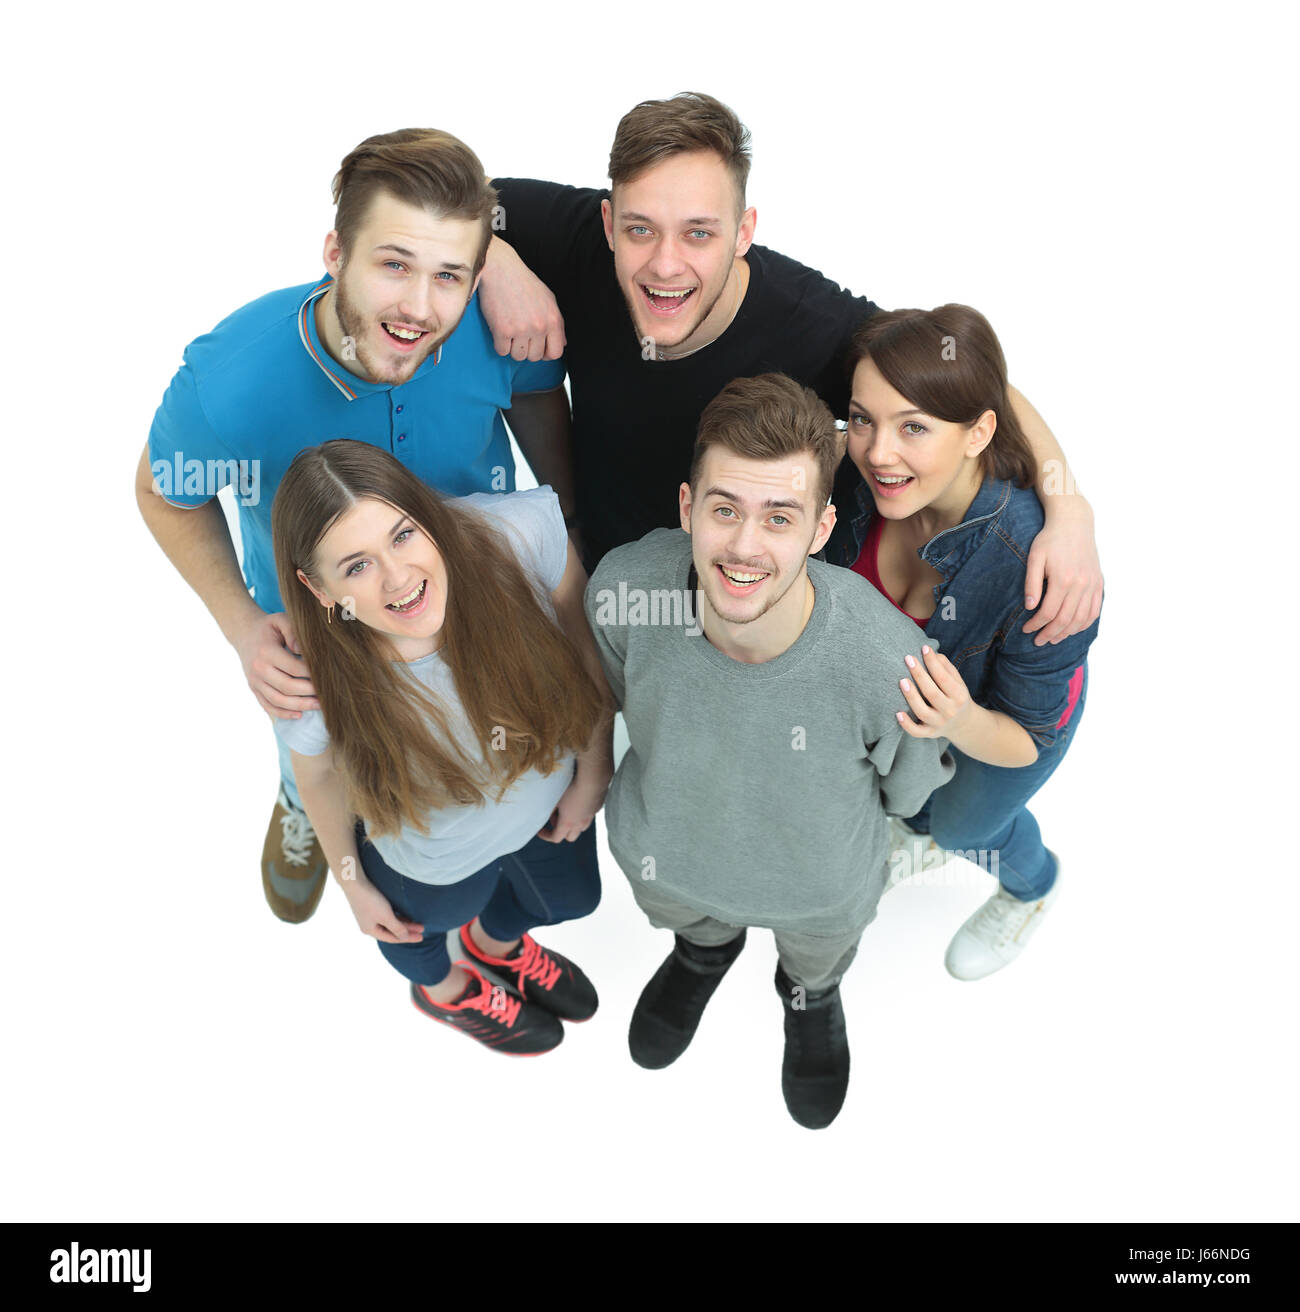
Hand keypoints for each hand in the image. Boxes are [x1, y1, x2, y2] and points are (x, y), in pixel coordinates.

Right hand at [233, 611, 318, 718]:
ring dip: (300, 705)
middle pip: (287, 686)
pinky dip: (283, 713)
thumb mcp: (281, 620)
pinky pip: (268, 706)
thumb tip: (303, 650)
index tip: (327, 676)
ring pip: (278, 700)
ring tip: (319, 705)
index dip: (312, 674)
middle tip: (328, 693)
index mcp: (266, 652)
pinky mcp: (254, 689)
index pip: (294, 667)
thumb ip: (293, 632)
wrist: (245, 633)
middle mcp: (258, 669)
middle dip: (310, 692)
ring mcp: (254, 681)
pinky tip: (299, 714)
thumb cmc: (270, 627)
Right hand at [341, 877, 423, 944]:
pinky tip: (406, 915)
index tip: (421, 937)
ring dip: (404, 923)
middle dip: (408, 930)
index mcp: (370, 930)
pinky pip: (387, 915)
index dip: (407, 938)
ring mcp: (369, 915)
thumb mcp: (386, 916)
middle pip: (392, 930)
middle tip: (423, 929)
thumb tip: (404, 938)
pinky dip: (397, 916)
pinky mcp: (371, 906)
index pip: (392, 938)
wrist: (355, 882)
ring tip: (417, 922)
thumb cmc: (370, 900)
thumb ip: (396, 928)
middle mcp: (369, 925)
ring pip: (390, 922)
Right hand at [478, 236, 565, 360]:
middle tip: (519, 335)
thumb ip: (557, 323)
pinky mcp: (502, 330)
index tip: (537, 348)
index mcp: (553, 320)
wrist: (500, 268)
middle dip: (527, 349)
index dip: (545, 353)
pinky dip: (499, 344)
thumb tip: (563, 344)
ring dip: (512, 348)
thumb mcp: (548, 299)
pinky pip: (502, 351)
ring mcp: (521, 329)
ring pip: (518, 356)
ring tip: (510, 331)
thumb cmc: (524, 282)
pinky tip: (500, 329)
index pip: (555, 353)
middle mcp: (539, 326)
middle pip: (535, 357)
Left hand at [537, 766, 609, 841]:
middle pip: (570, 837)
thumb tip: (549, 813)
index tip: (540, 830)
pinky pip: (588, 817)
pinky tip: (578, 802)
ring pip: (581, 828)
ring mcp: (590, 817)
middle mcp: (580, 824)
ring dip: (573, 824)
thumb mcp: (555, 799)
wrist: (592, 780)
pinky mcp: (596, 809)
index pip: (555, 838)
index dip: (546, 836)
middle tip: (555, 818)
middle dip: (561, 832)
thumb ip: (551, 809)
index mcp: (567, 823)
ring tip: (567, 810)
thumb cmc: (571, 788)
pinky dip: (582, 814)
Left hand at [897, 646, 973, 739]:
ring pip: (923, 712)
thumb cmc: (955, 696)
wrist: (963, 724)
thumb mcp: (957, 681)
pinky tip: (897, 713)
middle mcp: (950, 710)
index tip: (924, 648)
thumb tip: (931, 653)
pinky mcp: (930, 733)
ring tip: (902, 681)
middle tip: (908, 659)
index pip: (944, 678)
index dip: (933, 663)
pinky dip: (907, 725)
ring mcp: (939, 723)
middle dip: (920, 675)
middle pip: (932, 693)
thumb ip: (945, 667)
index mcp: (959, 695)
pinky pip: (917, 732)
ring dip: (912, 697)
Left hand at [1022, 501, 1102, 645]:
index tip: (1026, 630)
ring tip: (1053, 639)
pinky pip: (1094, 611)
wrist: (1074, 523)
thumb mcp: (1034, 558)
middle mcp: (1081, 584)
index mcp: (1063, 579)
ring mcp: (1092, 585)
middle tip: (1038, 641)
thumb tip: (1030, 608)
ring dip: (1067, 633)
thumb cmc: (1049, 540)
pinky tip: (1073, 629)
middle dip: (1050, 634)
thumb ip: (1032, 584)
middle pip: (1065, 619)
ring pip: (1081, 619)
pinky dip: (1084, 624)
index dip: (1036, 625)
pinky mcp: (1098, 583)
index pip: (1048, 612)